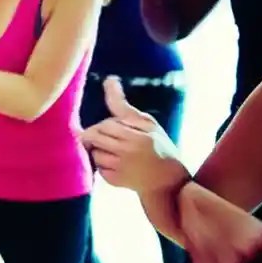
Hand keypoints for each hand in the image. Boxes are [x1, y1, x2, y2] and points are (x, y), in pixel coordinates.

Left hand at [80, 77, 187, 193]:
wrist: (168, 181)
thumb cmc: (157, 146)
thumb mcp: (148, 124)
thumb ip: (124, 106)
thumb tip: (109, 80)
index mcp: (137, 137)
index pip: (106, 124)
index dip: (105, 123)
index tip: (110, 117)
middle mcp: (127, 153)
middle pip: (94, 136)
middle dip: (97, 134)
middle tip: (109, 137)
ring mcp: (119, 169)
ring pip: (93, 151)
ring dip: (99, 149)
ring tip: (116, 151)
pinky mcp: (113, 181)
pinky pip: (97, 167)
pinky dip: (103, 164)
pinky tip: (117, 164)